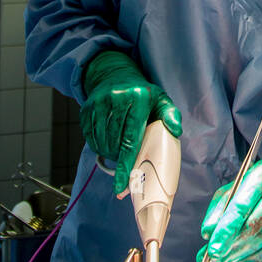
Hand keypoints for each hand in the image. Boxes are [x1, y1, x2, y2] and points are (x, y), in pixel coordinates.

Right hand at [81, 50, 180, 195]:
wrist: (115, 75)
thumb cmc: (141, 94)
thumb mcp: (160, 100)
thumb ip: (170, 115)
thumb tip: (176, 130)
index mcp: (138, 97)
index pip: (131, 139)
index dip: (126, 165)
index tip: (122, 186)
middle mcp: (115, 98)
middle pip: (115, 145)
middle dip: (121, 158)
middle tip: (128, 154)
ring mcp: (98, 103)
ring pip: (102, 143)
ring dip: (110, 152)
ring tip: (119, 146)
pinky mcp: (86, 108)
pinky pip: (90, 138)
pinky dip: (99, 145)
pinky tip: (108, 140)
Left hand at [197, 159, 261, 261]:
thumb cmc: (258, 190)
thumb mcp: (235, 190)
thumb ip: (220, 208)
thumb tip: (209, 232)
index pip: (242, 205)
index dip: (226, 229)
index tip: (213, 248)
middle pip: (253, 225)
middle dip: (231, 246)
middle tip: (215, 260)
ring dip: (241, 255)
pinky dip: (254, 258)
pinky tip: (241, 261)